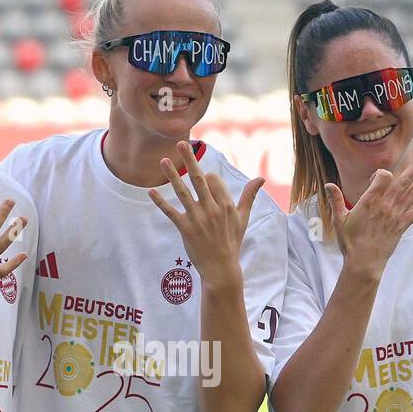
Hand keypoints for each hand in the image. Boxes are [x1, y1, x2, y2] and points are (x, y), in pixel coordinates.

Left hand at [148, 139, 263, 288]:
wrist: (221, 268)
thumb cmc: (232, 241)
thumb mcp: (243, 218)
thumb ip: (249, 196)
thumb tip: (261, 179)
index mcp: (226, 205)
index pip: (214, 180)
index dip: (209, 176)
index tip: (206, 180)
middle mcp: (211, 209)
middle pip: (199, 179)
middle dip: (189, 160)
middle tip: (180, 143)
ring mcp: (197, 219)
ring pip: (182, 192)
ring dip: (172, 175)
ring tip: (163, 161)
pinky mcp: (185, 229)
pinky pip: (170, 212)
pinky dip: (160, 202)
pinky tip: (151, 191)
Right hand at [326, 153, 412, 280]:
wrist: (363, 261)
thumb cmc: (349, 241)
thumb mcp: (339, 220)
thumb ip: (335, 200)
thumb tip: (327, 185)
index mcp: (370, 200)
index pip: (383, 176)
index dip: (380, 174)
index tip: (374, 180)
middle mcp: (386, 205)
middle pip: (403, 180)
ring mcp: (396, 215)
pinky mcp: (402, 225)